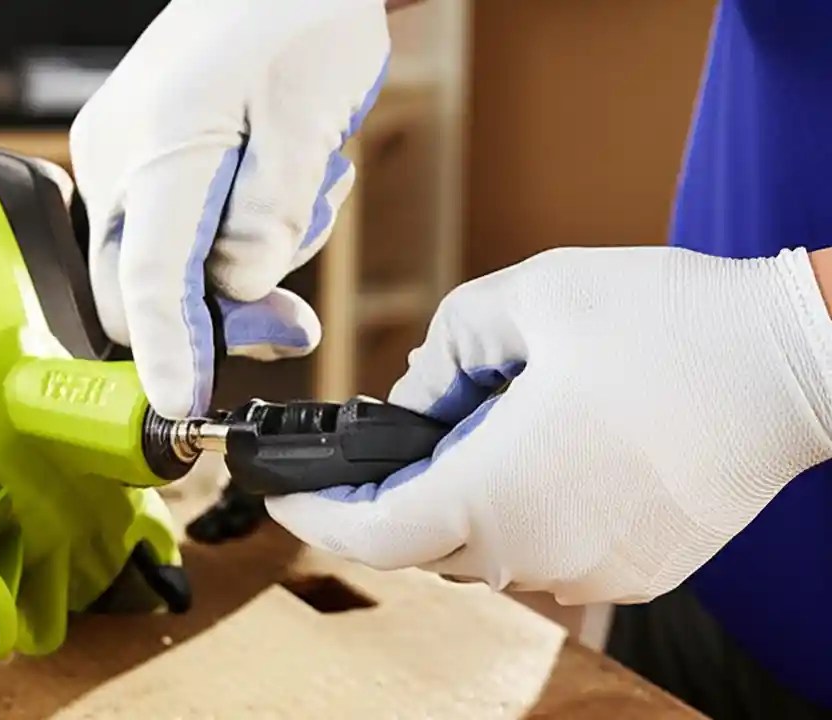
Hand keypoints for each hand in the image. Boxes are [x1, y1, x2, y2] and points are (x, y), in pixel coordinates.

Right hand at [70, 0, 390, 417]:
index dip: (167, 353)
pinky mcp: (133, 163)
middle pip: (140, 289)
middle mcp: (115, 157)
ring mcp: (116, 159)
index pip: (149, 278)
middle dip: (217, 315)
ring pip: (161, 269)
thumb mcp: (307, 131)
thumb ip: (268, 227)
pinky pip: (169, 237)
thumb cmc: (299, 24)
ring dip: (237, 268)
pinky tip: (277, 187)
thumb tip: (238, 295)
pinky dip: (225, 239)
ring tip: (302, 199)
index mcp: (157, 144)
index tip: (181, 407)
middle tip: (292, 317)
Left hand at [267, 246, 831, 604]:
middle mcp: (534, 553)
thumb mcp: (528, 298)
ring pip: (482, 553)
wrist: (797, 365)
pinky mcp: (634, 573)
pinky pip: (543, 555)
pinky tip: (539, 458)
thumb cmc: (667, 326)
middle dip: (387, 499)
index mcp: (493, 494)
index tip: (283, 493)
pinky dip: (517, 515)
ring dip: (457, 503)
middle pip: (421, 544)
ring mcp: (588, 573)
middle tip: (382, 444)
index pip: (369, 535)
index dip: (314, 515)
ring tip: (474, 435)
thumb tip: (417, 393)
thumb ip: (446, 346)